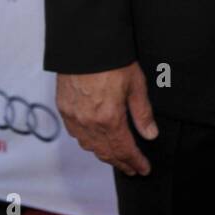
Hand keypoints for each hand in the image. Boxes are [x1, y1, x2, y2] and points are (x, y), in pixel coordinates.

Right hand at [56, 62, 157, 176]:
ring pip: (89, 146)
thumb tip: (150, 134)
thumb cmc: (113, 61)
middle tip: (132, 169)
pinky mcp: (64, 109)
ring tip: (117, 159)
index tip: (144, 169)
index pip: (124, 149)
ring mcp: (74, 117)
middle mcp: (89, 123)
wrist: (86, 44)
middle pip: (106, 152)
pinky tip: (95, 143)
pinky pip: (76, 134)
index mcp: (109, 119)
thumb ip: (143, 113)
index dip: (135, 161)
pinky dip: (88, 143)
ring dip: (104, 155)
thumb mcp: (136, 85)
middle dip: (121, 162)